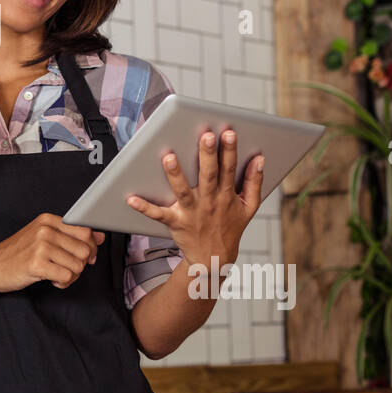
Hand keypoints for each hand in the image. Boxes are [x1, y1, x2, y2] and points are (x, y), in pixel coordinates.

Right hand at [0, 214, 105, 292]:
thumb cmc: (17, 254)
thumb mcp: (42, 238)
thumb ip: (71, 236)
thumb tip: (100, 236)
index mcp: (48, 220)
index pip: (85, 230)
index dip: (91, 247)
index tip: (85, 257)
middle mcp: (45, 230)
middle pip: (85, 249)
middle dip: (81, 264)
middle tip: (67, 269)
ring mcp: (41, 246)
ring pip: (78, 265)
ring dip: (72, 276)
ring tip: (57, 275)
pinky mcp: (37, 264)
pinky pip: (67, 276)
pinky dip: (63, 283)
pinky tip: (52, 281)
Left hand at [125, 128, 263, 269]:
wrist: (214, 259)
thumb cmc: (231, 228)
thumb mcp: (249, 208)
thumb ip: (255, 183)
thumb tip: (260, 159)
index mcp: (227, 195)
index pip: (229, 169)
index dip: (229, 151)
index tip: (228, 133)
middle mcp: (209, 201)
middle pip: (209, 175)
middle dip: (208, 155)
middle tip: (206, 136)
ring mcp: (192, 212)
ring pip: (183, 191)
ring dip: (176, 175)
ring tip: (169, 157)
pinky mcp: (176, 222)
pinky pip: (158, 214)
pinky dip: (145, 207)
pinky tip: (131, 198)